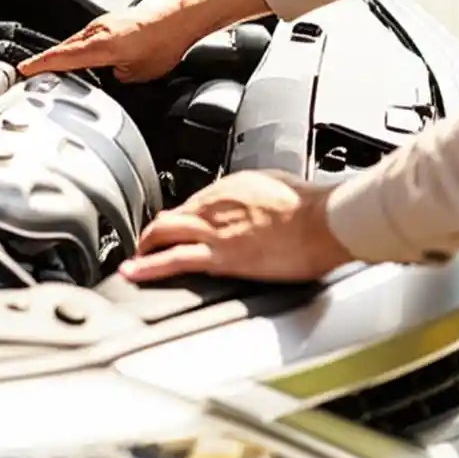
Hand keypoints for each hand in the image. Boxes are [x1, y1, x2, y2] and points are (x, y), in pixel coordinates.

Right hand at [17, 5, 199, 82]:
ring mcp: (104, 23)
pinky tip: (86, 55)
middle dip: (47, 60)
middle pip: (64, 48)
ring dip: (65, 53)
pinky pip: (88, 36)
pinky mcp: (113, 20)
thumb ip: (118, 76)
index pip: (61, 57)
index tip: (24, 70)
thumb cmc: (164, 43)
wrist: (180, 19)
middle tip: (33, 72)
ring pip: (76, 41)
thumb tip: (114, 75)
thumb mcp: (139, 73)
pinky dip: (81, 46)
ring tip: (56, 67)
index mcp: (99, 46)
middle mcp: (98, 31)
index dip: (40, 64)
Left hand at [119, 170, 355, 282]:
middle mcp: (215, 205)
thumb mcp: (278, 185)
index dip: (182, 218)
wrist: (324, 221)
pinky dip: (148, 267)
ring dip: (145, 247)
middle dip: (155, 232)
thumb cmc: (312, 206)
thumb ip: (258, 194)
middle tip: (147, 246)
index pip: (193, 202)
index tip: (178, 228)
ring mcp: (214, 231)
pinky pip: (173, 259)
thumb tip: (257, 200)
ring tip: (134, 261)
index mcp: (230, 187)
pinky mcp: (220, 256)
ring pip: (163, 234)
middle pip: (171, 216)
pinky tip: (134, 272)